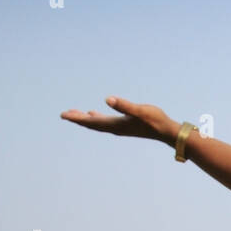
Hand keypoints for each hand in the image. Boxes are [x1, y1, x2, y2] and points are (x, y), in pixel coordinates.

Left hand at [60, 96, 177, 144]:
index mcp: (116, 124)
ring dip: (86, 119)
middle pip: (92, 124)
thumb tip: (107, 99)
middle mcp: (115, 128)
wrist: (166, 131)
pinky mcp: (125, 125)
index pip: (92, 122)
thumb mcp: (139, 110)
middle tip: (64, 115)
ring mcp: (120, 127)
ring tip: (75, 114)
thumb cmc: (155, 120)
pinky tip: (93, 113)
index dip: (77, 118)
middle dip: (78, 119)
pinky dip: (96, 118)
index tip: (64, 115)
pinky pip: (105, 122)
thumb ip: (124, 105)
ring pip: (97, 123)